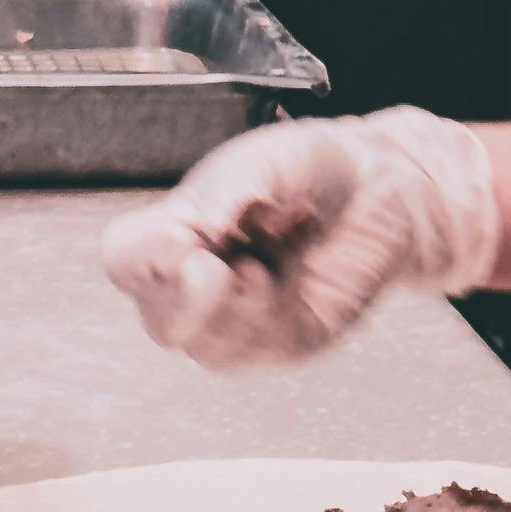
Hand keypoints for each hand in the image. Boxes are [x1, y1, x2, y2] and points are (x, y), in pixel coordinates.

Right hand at [99, 110, 500, 369]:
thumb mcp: (271, 158)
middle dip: (184, 303)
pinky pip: (262, 353)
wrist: (385, 186)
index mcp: (179, 230)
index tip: (181, 239)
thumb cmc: (316, 167)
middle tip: (214, 268)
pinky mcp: (289, 340)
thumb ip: (232, 186)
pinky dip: (268, 325)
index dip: (142, 259)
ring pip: (208, 348)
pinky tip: (284, 288)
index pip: (125, 259)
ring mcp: (244, 318)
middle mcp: (202, 282)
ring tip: (261, 269)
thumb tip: (205, 223)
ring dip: (231, 314)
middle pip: (160, 321)